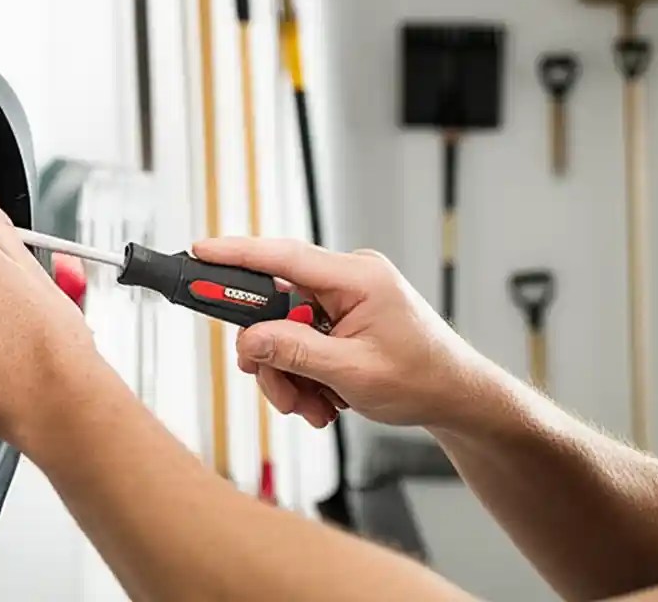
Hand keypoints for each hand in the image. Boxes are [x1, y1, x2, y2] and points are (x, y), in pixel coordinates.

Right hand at [193, 238, 499, 430]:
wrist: (457, 398)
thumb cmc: (423, 379)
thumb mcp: (353, 372)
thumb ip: (295, 352)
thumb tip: (250, 340)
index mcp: (357, 278)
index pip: (283, 258)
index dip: (236, 254)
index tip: (200, 252)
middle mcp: (348, 280)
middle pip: (277, 306)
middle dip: (272, 355)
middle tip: (276, 387)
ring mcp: (345, 298)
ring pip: (284, 331)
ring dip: (290, 374)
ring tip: (313, 405)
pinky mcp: (343, 317)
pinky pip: (301, 340)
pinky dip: (304, 374)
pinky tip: (324, 399)